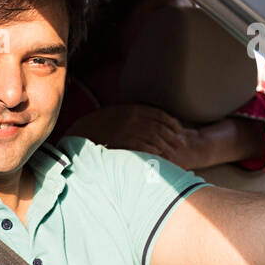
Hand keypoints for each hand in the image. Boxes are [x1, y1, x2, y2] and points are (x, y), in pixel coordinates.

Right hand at [70, 104, 208, 168]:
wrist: (82, 133)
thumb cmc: (100, 125)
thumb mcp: (117, 113)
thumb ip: (133, 114)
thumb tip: (148, 119)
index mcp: (133, 109)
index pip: (160, 114)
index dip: (172, 122)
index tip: (180, 129)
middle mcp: (134, 118)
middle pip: (161, 126)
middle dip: (173, 135)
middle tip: (182, 143)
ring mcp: (129, 131)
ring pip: (155, 138)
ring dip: (167, 145)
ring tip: (174, 152)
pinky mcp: (125, 143)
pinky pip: (145, 148)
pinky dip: (155, 152)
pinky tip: (161, 156)